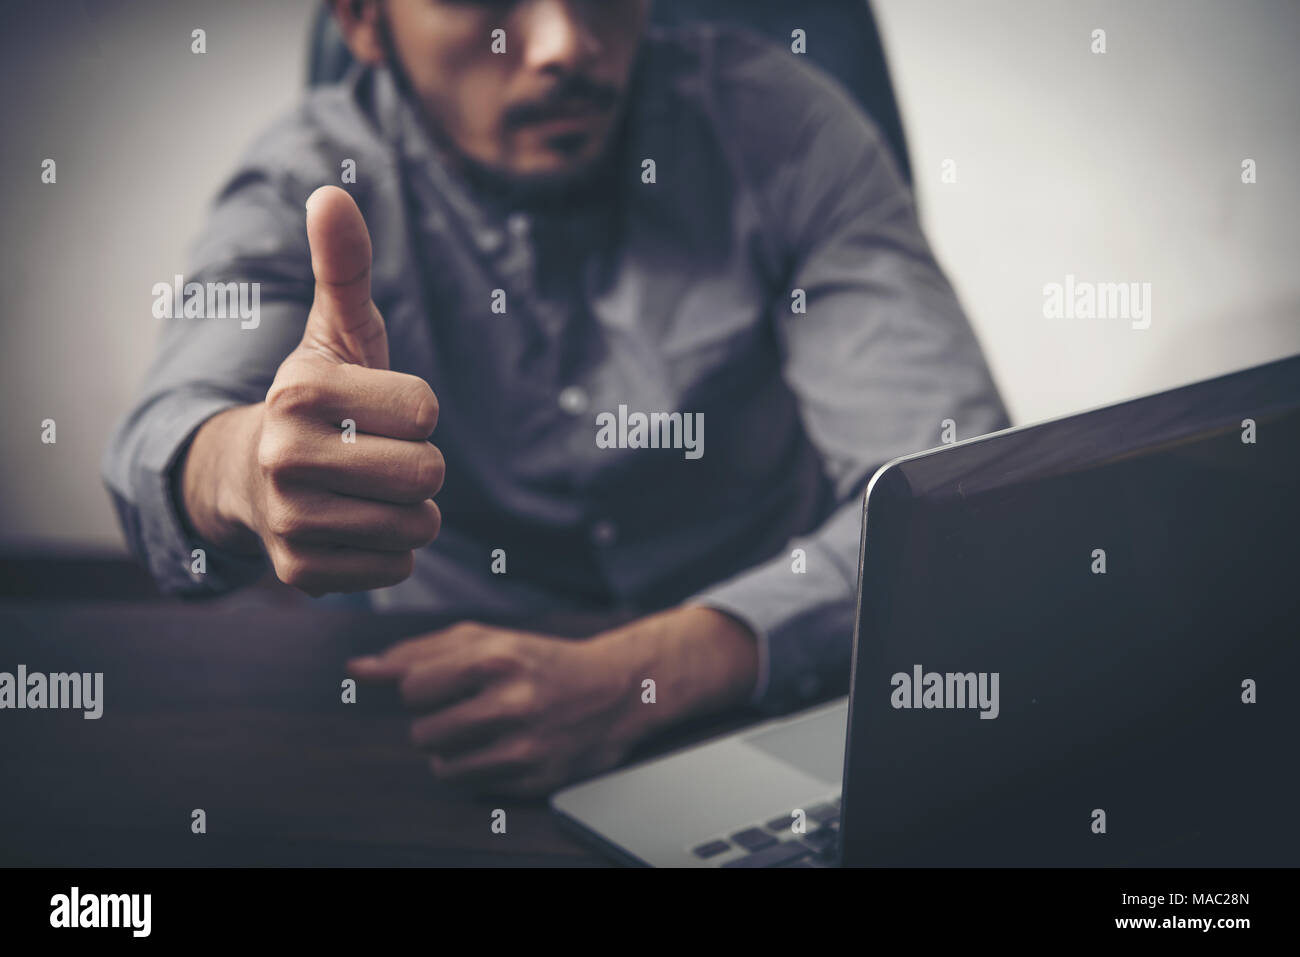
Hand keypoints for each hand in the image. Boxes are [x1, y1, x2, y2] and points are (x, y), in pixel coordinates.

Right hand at [181, 185, 443, 594]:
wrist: (249, 478)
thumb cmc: (319, 401)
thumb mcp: (336, 332)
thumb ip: (345, 267)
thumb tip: (330, 192)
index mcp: (301, 389)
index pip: (427, 410)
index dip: (415, 411)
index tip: (374, 410)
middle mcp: (284, 455)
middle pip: (428, 473)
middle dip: (419, 465)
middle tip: (376, 455)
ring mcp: (290, 520)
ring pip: (419, 526)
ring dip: (409, 510)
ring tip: (365, 491)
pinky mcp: (301, 573)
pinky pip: (398, 568)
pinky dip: (389, 552)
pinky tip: (351, 527)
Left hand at [346, 606, 759, 796]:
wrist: (614, 690)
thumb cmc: (539, 662)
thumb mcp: (483, 641)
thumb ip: (417, 653)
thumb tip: (358, 670)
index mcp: (495, 657)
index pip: (412, 687)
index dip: (423, 689)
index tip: (449, 685)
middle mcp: (510, 702)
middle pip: (421, 731)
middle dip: (438, 721)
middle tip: (472, 707)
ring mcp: (524, 746)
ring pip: (440, 765)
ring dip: (452, 751)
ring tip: (485, 730)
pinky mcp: (534, 780)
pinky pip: (469, 786)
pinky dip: (476, 771)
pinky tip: (502, 749)